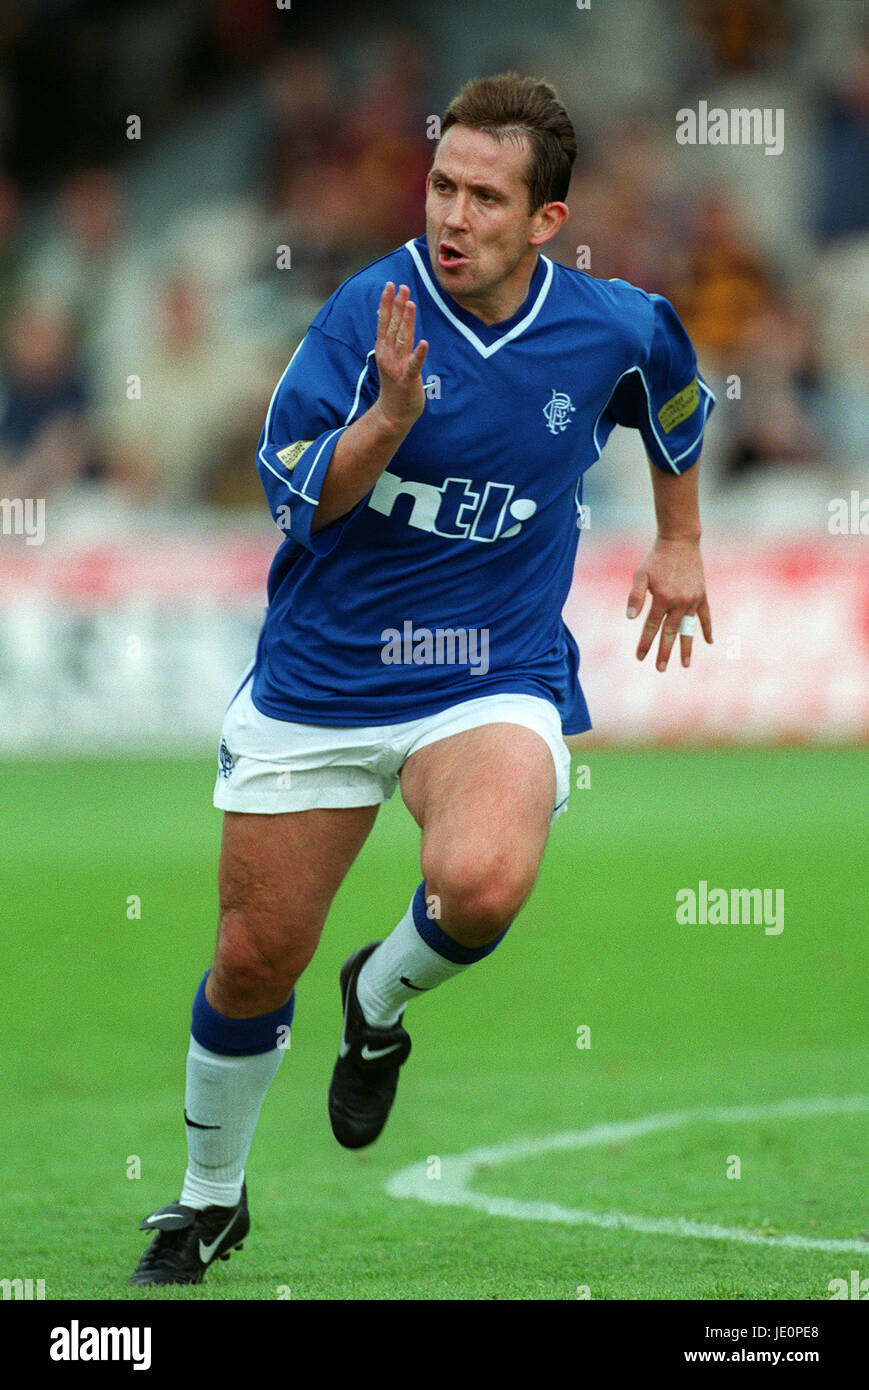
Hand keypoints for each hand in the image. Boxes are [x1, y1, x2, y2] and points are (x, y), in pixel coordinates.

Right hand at [373, 282, 428, 433]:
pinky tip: (424, 342)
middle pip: (393, 325)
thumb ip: (387, 336)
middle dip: (398, 305)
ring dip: (406, 321)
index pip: (384, 320)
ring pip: (402, 339)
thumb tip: (383, 313)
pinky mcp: (408, 378)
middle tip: (403, 286)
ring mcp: (397, 366)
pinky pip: (414, 364)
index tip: (391, 285)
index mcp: (383, 348)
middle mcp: (387, 354)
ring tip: (410, 304)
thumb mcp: (387, 357)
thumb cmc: (394, 384)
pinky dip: (419, 354)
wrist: (392, 413)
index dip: (387, 302)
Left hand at [626, 536, 711, 670]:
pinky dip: (707, 629)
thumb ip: (635, 596)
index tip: (640, 657)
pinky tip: (709, 642)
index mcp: (662, 598)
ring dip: (686, 647)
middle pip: (670, 633)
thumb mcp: (640, 575)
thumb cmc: (656, 559)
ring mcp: (692, 600)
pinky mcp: (702, 596)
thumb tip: (630, 618)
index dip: (645, 643)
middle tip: (660, 669)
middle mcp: (679, 602)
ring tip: (685, 664)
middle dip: (664, 652)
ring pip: (688, 629)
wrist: (680, 542)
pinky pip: (706, 616)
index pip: (652, 627)